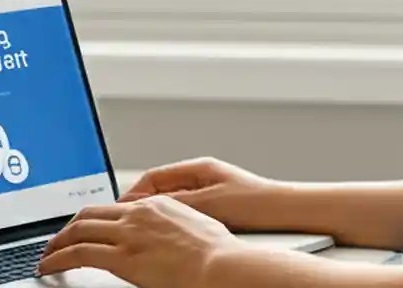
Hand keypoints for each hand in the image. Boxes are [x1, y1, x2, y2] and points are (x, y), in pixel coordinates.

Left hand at [37, 195, 243, 287]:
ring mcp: (128, 233)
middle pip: (90, 214)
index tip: (87, 229)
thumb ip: (175, 226)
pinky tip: (49, 266)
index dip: (95, 219)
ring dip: (57, 243)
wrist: (219, 264)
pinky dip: (57, 259)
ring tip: (48, 255)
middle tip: (59, 240)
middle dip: (70, 227)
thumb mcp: (197, 227)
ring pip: (78, 231)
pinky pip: (77, 254)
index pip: (114, 207)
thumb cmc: (217, 253)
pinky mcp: (120, 257)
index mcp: (156, 204)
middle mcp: (138, 213)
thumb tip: (170, 237)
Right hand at [121, 157, 284, 232]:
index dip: (133, 193)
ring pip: (172, 200)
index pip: (153, 176)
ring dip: (157, 212)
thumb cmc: (252, 202)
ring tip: (145, 228)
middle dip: (141, 203)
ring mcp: (208, 189)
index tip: (120, 208)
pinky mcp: (216, 203)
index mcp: (198, 168)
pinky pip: (185, 209)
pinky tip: (172, 233)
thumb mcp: (208, 202)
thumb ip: (176, 202)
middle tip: (126, 220)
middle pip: (160, 187)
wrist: (282, 209)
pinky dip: (174, 219)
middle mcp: (202, 175)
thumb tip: (147, 205)